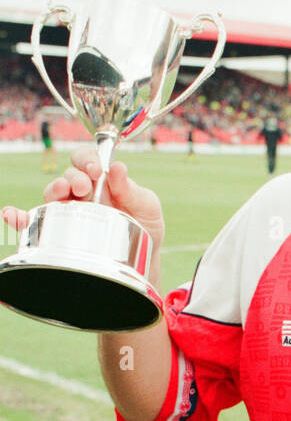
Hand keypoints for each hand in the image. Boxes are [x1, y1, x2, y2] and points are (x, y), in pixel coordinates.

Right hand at [2, 143, 165, 250]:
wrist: (144, 261)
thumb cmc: (145, 227)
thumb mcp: (147, 207)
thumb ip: (133, 189)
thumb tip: (117, 167)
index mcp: (101, 180)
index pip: (86, 159)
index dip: (88, 159)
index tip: (97, 169)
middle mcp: (81, 193)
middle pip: (67, 175)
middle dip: (73, 177)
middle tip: (84, 186)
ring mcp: (69, 212)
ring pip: (51, 195)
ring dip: (54, 190)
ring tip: (62, 192)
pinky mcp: (58, 232)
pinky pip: (32, 223)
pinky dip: (19, 218)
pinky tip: (12, 215)